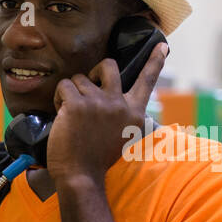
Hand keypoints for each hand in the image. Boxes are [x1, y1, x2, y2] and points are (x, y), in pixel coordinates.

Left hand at [45, 42, 168, 187]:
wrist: (80, 176)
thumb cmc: (95, 160)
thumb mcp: (121, 137)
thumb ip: (122, 116)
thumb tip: (117, 100)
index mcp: (134, 113)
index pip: (148, 81)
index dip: (155, 61)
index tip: (163, 45)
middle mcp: (119, 104)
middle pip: (108, 66)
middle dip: (95, 70)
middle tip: (87, 85)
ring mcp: (98, 102)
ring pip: (80, 78)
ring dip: (71, 92)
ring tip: (70, 113)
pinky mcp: (77, 104)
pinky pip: (64, 86)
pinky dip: (59, 97)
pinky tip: (60, 113)